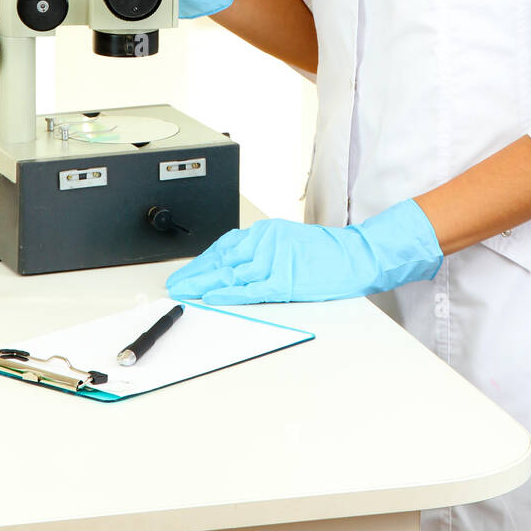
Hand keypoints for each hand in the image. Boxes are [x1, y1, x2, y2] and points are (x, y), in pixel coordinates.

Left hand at [164, 199, 443, 304]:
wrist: (356, 256)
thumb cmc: (328, 254)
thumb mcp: (290, 243)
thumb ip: (263, 253)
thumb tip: (235, 270)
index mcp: (266, 231)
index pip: (224, 247)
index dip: (202, 262)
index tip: (186, 272)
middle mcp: (266, 241)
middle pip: (222, 261)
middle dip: (195, 275)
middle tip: (174, 286)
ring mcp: (274, 260)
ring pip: (230, 276)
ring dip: (203, 286)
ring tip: (183, 295)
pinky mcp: (284, 280)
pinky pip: (248, 290)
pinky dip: (227, 295)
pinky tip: (210, 298)